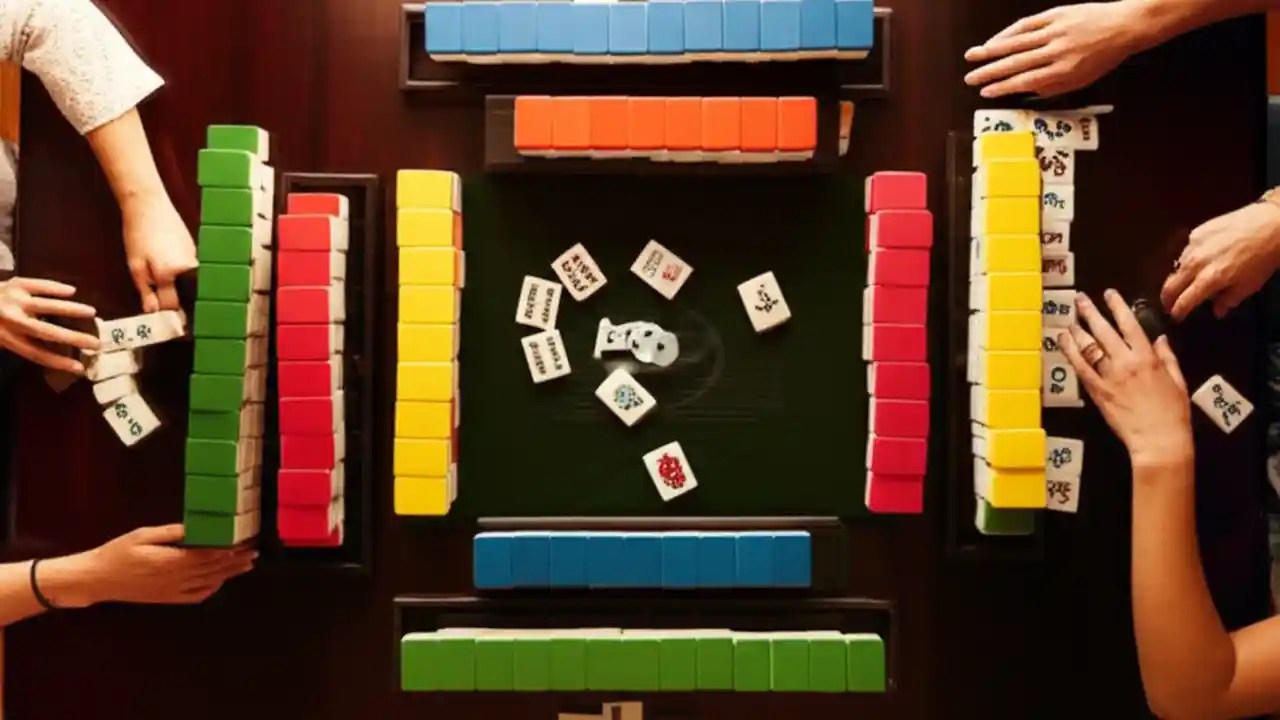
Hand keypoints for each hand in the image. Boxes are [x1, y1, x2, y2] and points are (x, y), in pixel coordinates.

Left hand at [0, 277, 98, 371]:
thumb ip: (16, 345)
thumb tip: (49, 353)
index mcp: (5, 339)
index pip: (37, 353)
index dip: (59, 361)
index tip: (79, 367)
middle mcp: (11, 320)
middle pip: (48, 332)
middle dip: (74, 338)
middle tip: (96, 343)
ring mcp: (13, 300)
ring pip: (47, 306)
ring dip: (72, 309)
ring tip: (92, 312)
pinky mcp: (15, 284)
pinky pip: (39, 284)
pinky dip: (55, 287)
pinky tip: (71, 291)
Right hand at [72, 524, 253, 605]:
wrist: (96, 579)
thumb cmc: (117, 553)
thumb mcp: (142, 535)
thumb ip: (171, 533)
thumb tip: (194, 528)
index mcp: (171, 561)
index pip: (208, 555)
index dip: (229, 549)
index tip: (244, 542)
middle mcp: (176, 579)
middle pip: (213, 569)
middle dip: (235, 561)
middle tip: (254, 553)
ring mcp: (173, 591)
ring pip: (208, 583)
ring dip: (229, 574)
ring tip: (246, 565)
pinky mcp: (167, 599)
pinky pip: (195, 596)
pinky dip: (211, 589)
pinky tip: (220, 582)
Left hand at [121, 194, 196, 312]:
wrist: (149, 205)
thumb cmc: (138, 234)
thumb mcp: (135, 265)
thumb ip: (145, 291)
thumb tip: (153, 312)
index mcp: (170, 274)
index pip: (172, 306)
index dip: (167, 318)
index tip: (165, 328)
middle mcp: (188, 269)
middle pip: (186, 296)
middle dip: (178, 306)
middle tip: (171, 316)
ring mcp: (195, 259)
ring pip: (189, 284)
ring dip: (181, 291)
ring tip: (170, 293)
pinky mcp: (197, 252)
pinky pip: (191, 272)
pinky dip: (183, 277)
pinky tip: (173, 273)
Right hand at [964, 3, 1142, 97]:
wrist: (1125, 26)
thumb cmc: (1104, 55)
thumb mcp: (1082, 80)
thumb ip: (1053, 87)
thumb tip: (1027, 90)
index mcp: (1064, 71)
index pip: (1026, 81)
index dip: (1003, 87)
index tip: (986, 92)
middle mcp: (1057, 51)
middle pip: (1016, 63)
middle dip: (990, 72)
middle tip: (970, 79)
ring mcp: (1055, 31)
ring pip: (1017, 42)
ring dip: (991, 50)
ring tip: (972, 57)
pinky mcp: (1055, 15)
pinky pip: (1026, 24)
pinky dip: (1008, 33)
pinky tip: (994, 39)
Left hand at [1058, 290, 1192, 465]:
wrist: (1158, 440)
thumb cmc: (1173, 413)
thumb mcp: (1178, 381)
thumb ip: (1167, 357)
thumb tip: (1160, 339)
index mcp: (1148, 357)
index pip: (1129, 324)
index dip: (1117, 306)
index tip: (1109, 294)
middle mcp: (1126, 362)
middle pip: (1103, 330)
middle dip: (1090, 312)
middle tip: (1079, 299)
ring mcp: (1109, 376)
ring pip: (1088, 346)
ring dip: (1077, 330)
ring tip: (1069, 319)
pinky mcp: (1097, 391)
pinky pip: (1080, 367)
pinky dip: (1070, 352)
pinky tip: (1063, 342)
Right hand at [1160, 202, 1279, 320]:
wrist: (1270, 226)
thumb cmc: (1263, 259)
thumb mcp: (1249, 285)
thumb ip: (1229, 300)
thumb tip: (1216, 312)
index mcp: (1209, 279)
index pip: (1184, 301)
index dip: (1178, 312)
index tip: (1176, 317)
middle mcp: (1195, 263)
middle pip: (1171, 285)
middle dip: (1167, 298)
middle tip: (1169, 304)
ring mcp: (1193, 245)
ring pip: (1176, 267)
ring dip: (1178, 278)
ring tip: (1184, 282)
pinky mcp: (1196, 232)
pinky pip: (1185, 250)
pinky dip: (1188, 259)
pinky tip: (1198, 260)